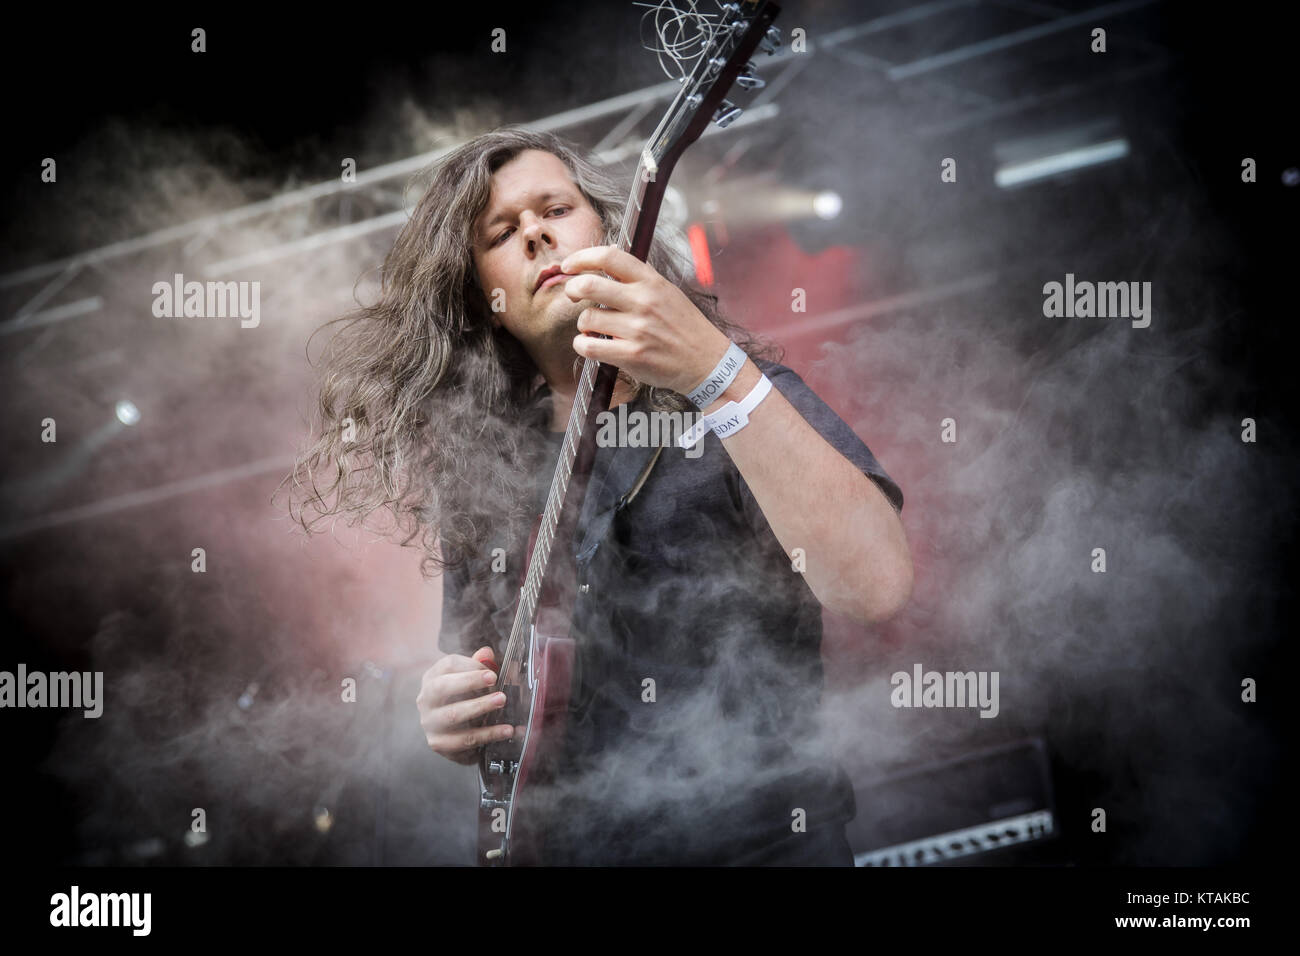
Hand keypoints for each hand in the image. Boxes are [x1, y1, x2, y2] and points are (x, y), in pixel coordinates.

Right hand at [416, 646, 518, 764]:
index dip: (470, 666)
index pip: (447, 665)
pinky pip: (464, 740)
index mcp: (432, 678)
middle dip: (470, 682)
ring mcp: (429, 723)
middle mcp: (425, 699)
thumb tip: (487, 653)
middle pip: (442, 687)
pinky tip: (506, 730)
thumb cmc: (464, 701)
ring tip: (502, 701)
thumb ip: (479, 666)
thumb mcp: (471, 681)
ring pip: (453, 714)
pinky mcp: (438, 744)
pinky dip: (488, 734)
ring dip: (480, 706)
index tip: (491, 672)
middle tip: (494, 681)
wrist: (454, 736)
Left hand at [560, 245, 732, 394]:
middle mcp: (643, 302)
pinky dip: (583, 344)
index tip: (569, 265)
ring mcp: (637, 329)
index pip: (609, 257)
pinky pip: (589, 346)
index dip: (581, 258)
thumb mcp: (666, 291)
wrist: (706, 361)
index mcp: (651, 281)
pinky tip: (591, 343)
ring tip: (595, 328)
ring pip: (587, 319)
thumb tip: (608, 255)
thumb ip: (638, 276)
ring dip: (583, 324)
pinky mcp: (632, 355)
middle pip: (589, 285)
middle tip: (573, 296)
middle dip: (572, 290)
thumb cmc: (684, 326)